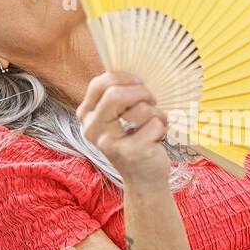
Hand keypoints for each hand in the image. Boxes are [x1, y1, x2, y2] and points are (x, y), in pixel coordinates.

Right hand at [75, 71, 170, 186]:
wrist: (144, 180)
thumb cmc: (135, 141)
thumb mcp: (119, 118)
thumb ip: (118, 96)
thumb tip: (130, 70)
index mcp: (87, 116)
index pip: (99, 84)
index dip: (123, 78)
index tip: (139, 83)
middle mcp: (92, 129)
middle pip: (116, 94)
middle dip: (142, 93)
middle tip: (152, 101)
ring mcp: (110, 143)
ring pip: (141, 109)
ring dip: (156, 113)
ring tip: (154, 126)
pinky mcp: (132, 152)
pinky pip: (155, 123)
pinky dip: (163, 128)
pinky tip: (158, 139)